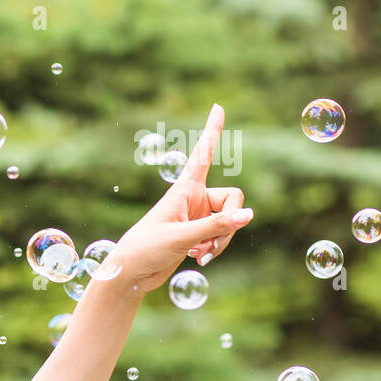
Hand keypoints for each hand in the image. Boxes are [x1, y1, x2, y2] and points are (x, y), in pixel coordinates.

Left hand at [110, 104, 253, 294]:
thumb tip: (249, 215)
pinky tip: (197, 258)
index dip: (211, 131)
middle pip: (234, 199)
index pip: (202, 155)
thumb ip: (216, 227)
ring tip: (201, 254)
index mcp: (184, 190)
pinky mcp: (198, 233)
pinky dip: (215, 248)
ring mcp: (197, 216)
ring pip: (231, 221)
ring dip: (222, 240)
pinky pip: (222, 235)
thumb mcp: (181, 238)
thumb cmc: (146, 249)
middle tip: (213, 243)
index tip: (217, 106)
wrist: (130, 274)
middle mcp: (193, 199)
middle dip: (231, 223)